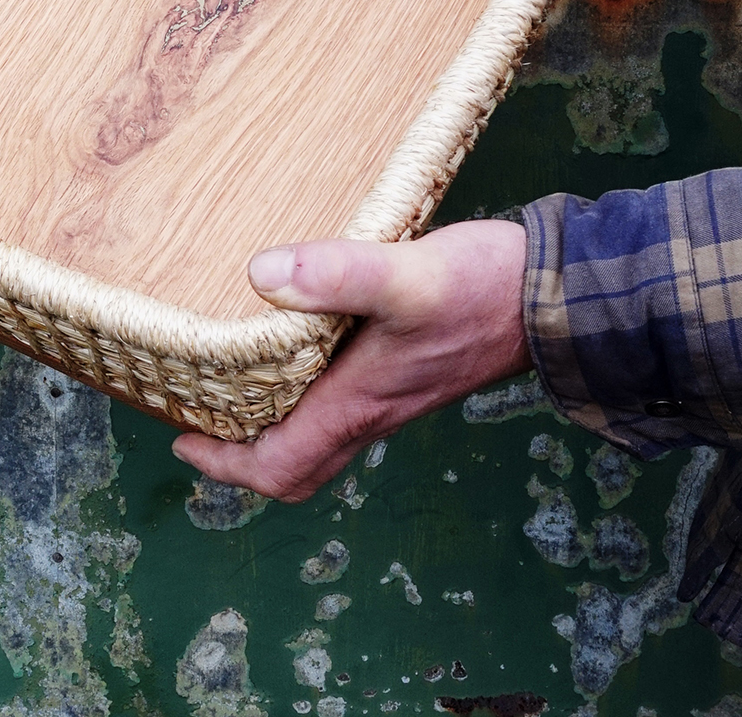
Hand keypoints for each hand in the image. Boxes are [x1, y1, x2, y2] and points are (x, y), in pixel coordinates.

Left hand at [172, 219, 532, 501]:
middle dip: (241, 456)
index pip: (280, 466)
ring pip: (320, 435)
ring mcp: (393, 393)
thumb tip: (261, 274)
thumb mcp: (406, 276)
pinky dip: (306, 395)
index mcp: (359, 402)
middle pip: (297, 464)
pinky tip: (294, 347)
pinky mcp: (410, 369)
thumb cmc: (486, 290)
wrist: (560, 294)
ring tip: (230, 387)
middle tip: (196, 422)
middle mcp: (373, 409)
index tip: (181, 442)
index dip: (225, 466)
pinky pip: (345, 404)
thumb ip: (337, 276)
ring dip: (272, 426)